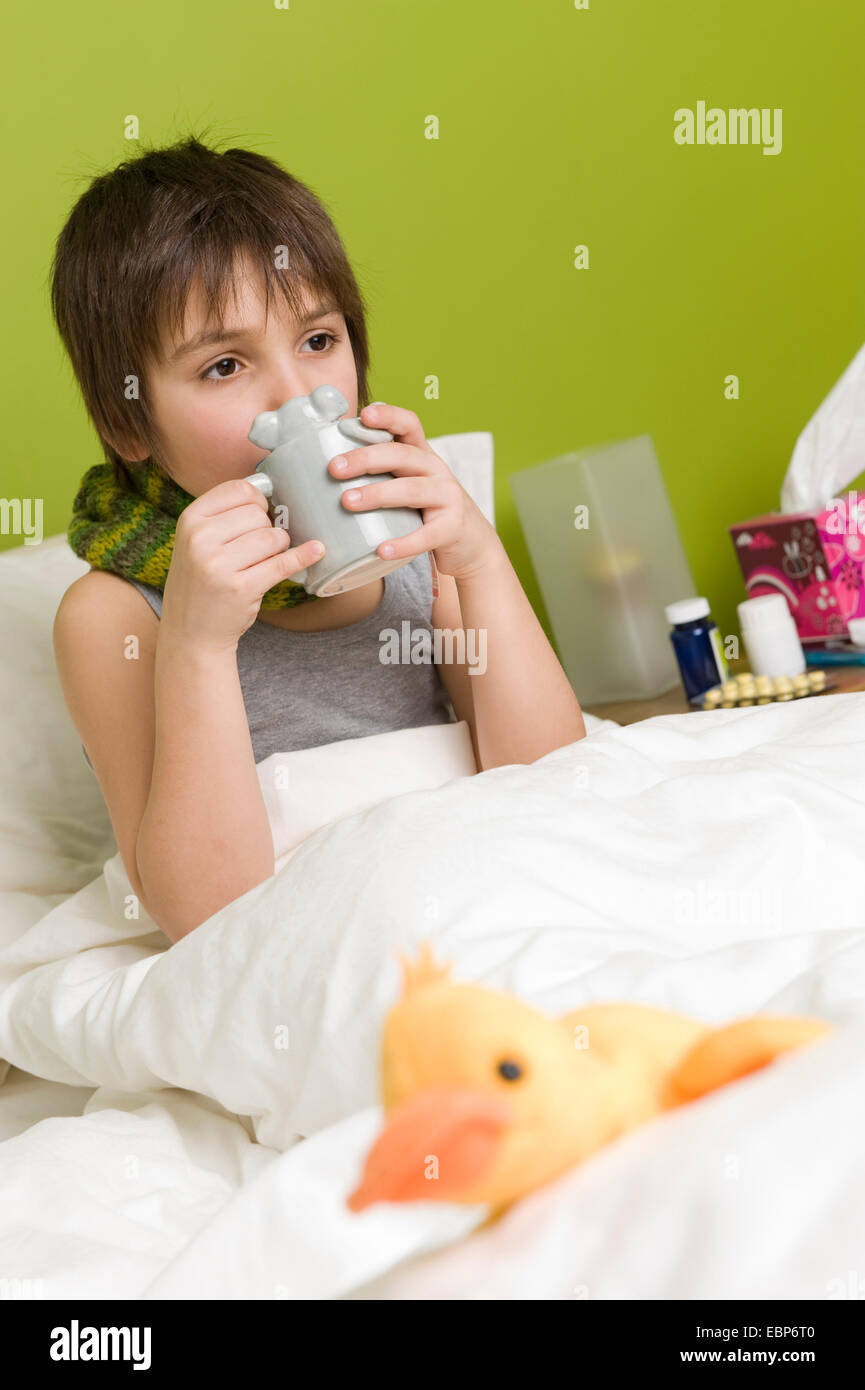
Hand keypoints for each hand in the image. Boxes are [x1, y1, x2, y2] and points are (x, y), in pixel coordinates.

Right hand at [161, 478, 323, 651]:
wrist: (191, 632)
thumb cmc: (201, 580)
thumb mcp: (197, 541)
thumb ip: (226, 515)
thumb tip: (271, 488)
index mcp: (190, 520)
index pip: (239, 490)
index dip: (258, 500)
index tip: (261, 514)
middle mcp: (200, 539)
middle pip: (258, 514)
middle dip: (267, 528)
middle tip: (256, 550)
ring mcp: (219, 565)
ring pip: (272, 537)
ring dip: (278, 548)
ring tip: (262, 562)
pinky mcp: (241, 588)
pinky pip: (283, 563)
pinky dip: (303, 557)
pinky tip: (316, 552)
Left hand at [329, 402, 500, 582]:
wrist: (471, 543)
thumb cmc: (428, 510)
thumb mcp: (410, 482)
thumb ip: (383, 472)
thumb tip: (330, 467)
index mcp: (422, 455)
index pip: (409, 425)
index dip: (389, 416)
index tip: (363, 415)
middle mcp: (436, 470)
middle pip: (402, 456)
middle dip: (366, 458)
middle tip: (334, 468)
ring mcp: (448, 498)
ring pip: (411, 490)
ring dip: (377, 494)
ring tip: (347, 501)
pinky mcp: (452, 528)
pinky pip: (426, 535)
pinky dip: (403, 543)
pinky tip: (381, 549)